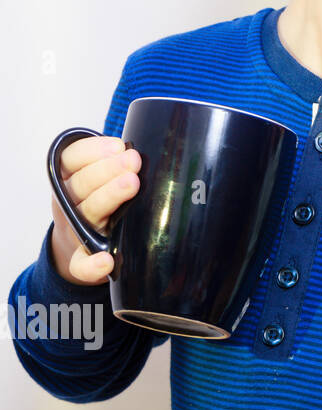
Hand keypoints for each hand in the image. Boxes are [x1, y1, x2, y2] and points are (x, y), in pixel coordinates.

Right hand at [49, 136, 140, 285]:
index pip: (73, 159)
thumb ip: (120, 161)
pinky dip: (92, 265)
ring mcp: (76, 232)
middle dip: (108, 170)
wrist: (80, 246)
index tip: (119, 145)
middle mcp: (71, 203)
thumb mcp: (100, 178)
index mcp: (71, 179)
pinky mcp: (81, 260)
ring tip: (132, 184)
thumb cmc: (99, 203)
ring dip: (109, 197)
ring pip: (88, 212)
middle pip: (83, 183)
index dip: (93, 150)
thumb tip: (161, 144)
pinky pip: (82, 265)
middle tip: (133, 161)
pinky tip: (107, 261)